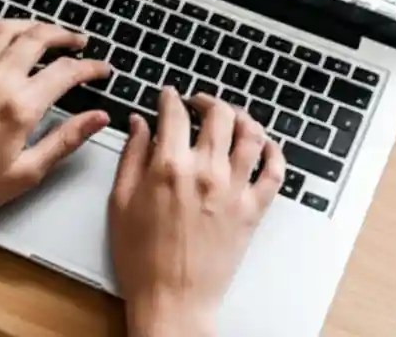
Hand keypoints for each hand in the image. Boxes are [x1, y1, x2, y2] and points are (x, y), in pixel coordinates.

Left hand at [0, 20, 111, 229]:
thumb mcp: (27, 172)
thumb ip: (65, 140)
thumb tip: (97, 118)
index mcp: (19, 107)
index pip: (66, 72)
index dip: (91, 68)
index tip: (102, 70)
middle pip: (38, 38)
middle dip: (66, 35)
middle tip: (80, 42)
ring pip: (7, 29)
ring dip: (33, 25)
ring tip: (49, 31)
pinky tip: (3, 30)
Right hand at [109, 88, 285, 336]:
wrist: (173, 301)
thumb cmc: (141, 259)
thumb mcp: (121, 202)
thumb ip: (131, 156)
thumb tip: (138, 123)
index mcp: (169, 167)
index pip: (174, 113)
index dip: (170, 98)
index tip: (168, 96)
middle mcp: (206, 172)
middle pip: (219, 114)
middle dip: (207, 101)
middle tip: (198, 103)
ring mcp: (234, 190)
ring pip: (251, 134)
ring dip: (242, 117)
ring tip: (232, 117)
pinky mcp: (253, 210)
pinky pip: (274, 171)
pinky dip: (273, 151)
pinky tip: (264, 144)